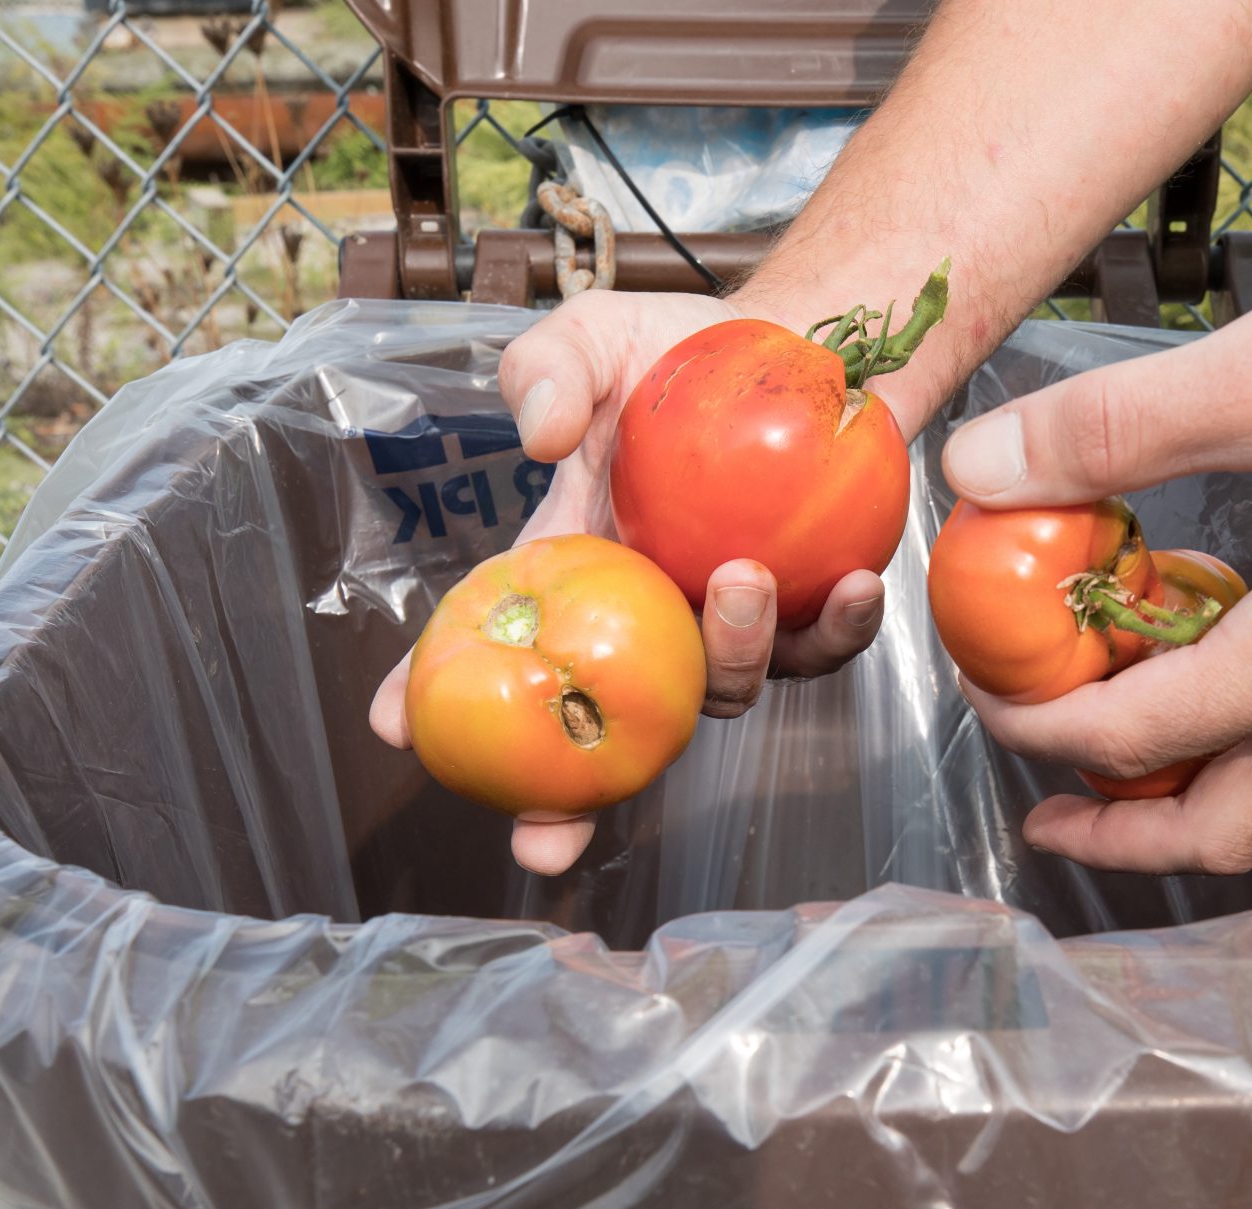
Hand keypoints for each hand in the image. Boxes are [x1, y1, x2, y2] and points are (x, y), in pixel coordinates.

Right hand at [369, 291, 887, 874]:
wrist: (800, 347)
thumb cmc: (679, 354)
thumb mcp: (593, 337)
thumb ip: (547, 369)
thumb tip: (544, 434)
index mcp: (572, 571)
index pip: (494, 641)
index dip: (433, 696)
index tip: (397, 728)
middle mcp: (641, 623)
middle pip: (598, 731)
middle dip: (566, 805)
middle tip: (548, 829)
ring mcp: (723, 630)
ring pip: (716, 694)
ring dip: (726, 657)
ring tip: (741, 579)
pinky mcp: (808, 618)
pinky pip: (822, 651)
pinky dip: (839, 630)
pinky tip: (854, 587)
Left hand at [941, 248, 1251, 873]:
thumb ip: (1120, 429)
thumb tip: (983, 471)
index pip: (1137, 733)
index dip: (1035, 718)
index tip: (977, 681)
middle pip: (1221, 830)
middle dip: (1115, 832)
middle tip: (1038, 808)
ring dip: (1196, 812)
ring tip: (1127, 778)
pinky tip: (1243, 707)